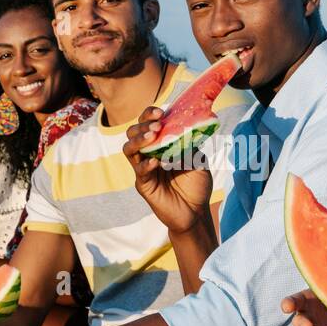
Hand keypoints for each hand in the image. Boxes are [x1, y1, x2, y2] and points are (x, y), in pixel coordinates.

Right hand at [123, 106, 213, 234]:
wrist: (196, 213)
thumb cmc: (197, 186)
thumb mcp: (198, 159)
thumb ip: (190, 144)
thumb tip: (187, 126)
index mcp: (160, 145)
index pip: (147, 124)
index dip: (149, 115)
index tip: (160, 112)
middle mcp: (148, 154)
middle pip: (133, 133)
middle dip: (142, 125)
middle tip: (157, 126)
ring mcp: (144, 170)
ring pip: (128, 149)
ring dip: (139, 140)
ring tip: (152, 136)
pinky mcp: (144, 185)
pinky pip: (139, 171)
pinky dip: (145, 165)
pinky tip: (156, 162)